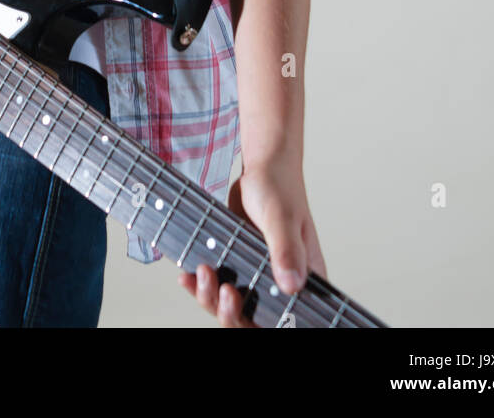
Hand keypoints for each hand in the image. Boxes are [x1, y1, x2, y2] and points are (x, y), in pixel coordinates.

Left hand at [177, 155, 326, 327]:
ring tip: (203, 274)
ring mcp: (259, 275)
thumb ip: (285, 250)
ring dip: (212, 298)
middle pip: (255, 318)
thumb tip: (292, 285)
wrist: (261, 168)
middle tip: (223, 290)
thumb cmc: (279, 187)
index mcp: (305, 277)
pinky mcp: (239, 265)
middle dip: (232, 312)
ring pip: (233, 305)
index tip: (242, 310)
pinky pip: (219, 285)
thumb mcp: (281, 217)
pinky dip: (202, 284)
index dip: (264, 325)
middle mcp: (282, 281)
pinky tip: (188, 275)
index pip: (288, 319)